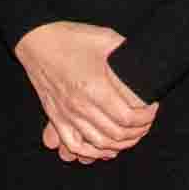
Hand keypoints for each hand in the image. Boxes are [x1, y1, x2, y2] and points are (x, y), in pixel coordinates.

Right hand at [16, 21, 153, 161]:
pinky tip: (106, 147)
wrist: (35, 40)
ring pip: (99, 143)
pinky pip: (75, 145)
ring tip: (132, 133)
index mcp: (94, 87)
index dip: (146, 117)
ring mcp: (66, 114)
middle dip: (138, 131)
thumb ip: (126, 49)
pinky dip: (93, 152)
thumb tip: (146, 59)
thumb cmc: (69, 37)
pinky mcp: (56, 117)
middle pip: (117, 134)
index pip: (128, 118)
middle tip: (146, 121)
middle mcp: (80, 105)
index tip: (153, 107)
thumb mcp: (103, 37)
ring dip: (120, 143)